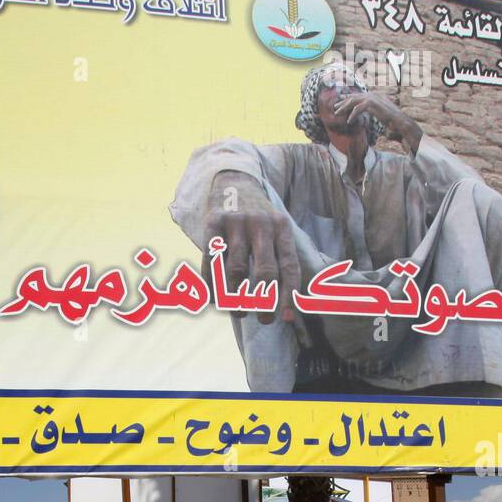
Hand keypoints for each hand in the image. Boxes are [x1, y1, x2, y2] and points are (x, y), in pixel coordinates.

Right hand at [207, 173, 299, 324]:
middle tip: (264, 321)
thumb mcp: (277, 230)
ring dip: (237, 299)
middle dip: (265, 302)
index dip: (288, 295)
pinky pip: (212, 262)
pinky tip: (217, 300)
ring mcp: (236, 223)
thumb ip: (282, 261)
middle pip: (265, 271)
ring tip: (239, 313)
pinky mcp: (213, 223)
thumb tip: (289, 309)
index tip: (285, 319)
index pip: (289, 266)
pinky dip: (214, 286)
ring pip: (236, 271)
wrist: (233, 181)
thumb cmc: (258, 220)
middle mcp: (261, 223)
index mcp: (281, 228)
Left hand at [333, 92, 421, 151]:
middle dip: (343, 102)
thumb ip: (373, 113)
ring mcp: (374, 99)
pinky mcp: (374, 105)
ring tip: (337, 114)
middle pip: (355, 97)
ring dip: (344, 107)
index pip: (359, 96)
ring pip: (354, 101)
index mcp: (376, 97)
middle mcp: (375, 95)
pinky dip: (352, 114)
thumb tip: (367, 117)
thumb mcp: (380, 117)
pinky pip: (359, 108)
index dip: (348, 99)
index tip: (340, 104)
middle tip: (334, 108)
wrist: (401, 124)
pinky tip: (348, 121)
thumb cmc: (392, 124)